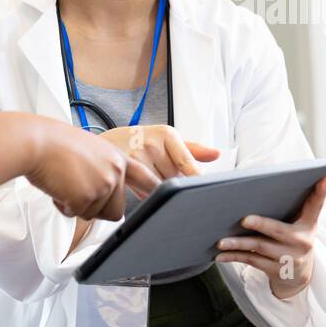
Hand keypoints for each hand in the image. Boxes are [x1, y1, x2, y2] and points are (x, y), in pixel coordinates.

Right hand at [27, 118, 158, 221]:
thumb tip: (106, 191)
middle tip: (75, 187)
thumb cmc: (55, 144)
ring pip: (94, 214)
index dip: (154, 190)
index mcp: (117, 157)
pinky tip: (57, 186)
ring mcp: (103, 184)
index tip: (168, 196)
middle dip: (95, 208)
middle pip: (115, 210)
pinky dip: (64, 206)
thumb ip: (104, 168)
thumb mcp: (91, 150)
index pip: (144, 177)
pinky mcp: (88, 196)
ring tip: (64, 181)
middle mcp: (115, 170)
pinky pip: (76, 214)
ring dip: (76, 205)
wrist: (36, 142)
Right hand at [101, 124, 219, 180]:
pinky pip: (144, 191)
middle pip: (174, 178)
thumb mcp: (168, 140)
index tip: (201, 185)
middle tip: (160, 170)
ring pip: (159, 187)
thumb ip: (193, 150)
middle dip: (171, 181)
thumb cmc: (142, 140)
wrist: (109, 142)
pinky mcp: (124, 171)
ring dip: (158, 188)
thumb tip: (216, 154)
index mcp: (167, 134)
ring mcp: (137, 157)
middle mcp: (152, 143)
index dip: (195, 176)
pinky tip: (139, 181)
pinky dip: (145, 192)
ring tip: (148, 174)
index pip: (186, 161)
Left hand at [215, 178, 325, 299]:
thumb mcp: (305, 223)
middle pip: (277, 231)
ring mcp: (287, 258)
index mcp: (308, 226)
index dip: (320, 194)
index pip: (315, 207)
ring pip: (259, 248)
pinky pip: (251, 261)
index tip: (322, 180)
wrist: (299, 275)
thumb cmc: (296, 239)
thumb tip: (305, 179)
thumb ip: (303, 204)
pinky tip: (220, 256)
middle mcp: (301, 242)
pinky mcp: (274, 271)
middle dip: (261, 224)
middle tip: (244, 220)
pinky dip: (234, 257)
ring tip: (222, 241)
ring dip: (238, 244)